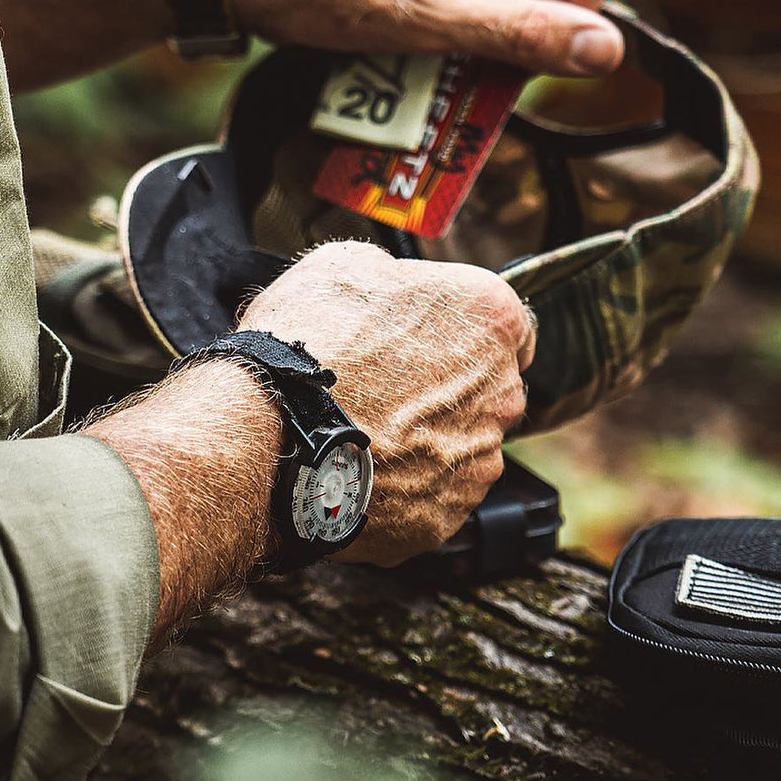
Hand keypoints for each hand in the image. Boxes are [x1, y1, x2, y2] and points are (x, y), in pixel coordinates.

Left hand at [228, 0, 622, 76]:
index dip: (564, 22)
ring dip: (486, 24)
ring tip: (439, 49)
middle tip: (472, 63)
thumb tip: (602, 50)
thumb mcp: (430, 20)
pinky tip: (422, 28)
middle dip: (521, 26)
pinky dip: (459, 8)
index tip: (513, 61)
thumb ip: (521, 35)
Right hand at [239, 241, 534, 566]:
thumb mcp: (344, 265)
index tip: (432, 343)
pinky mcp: (447, 515)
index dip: (464, 334)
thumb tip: (390, 288)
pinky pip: (432, 498)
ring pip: (462, 448)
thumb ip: (393, 277)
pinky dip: (404, 489)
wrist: (272, 433)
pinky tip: (360, 469)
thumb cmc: (308, 346)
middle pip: (487, 390)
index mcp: (489, 320)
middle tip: (385, 388)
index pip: (508, 328)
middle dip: (446, 390)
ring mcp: (478, 459)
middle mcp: (501, 392)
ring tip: (364, 433)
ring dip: (425, 442)